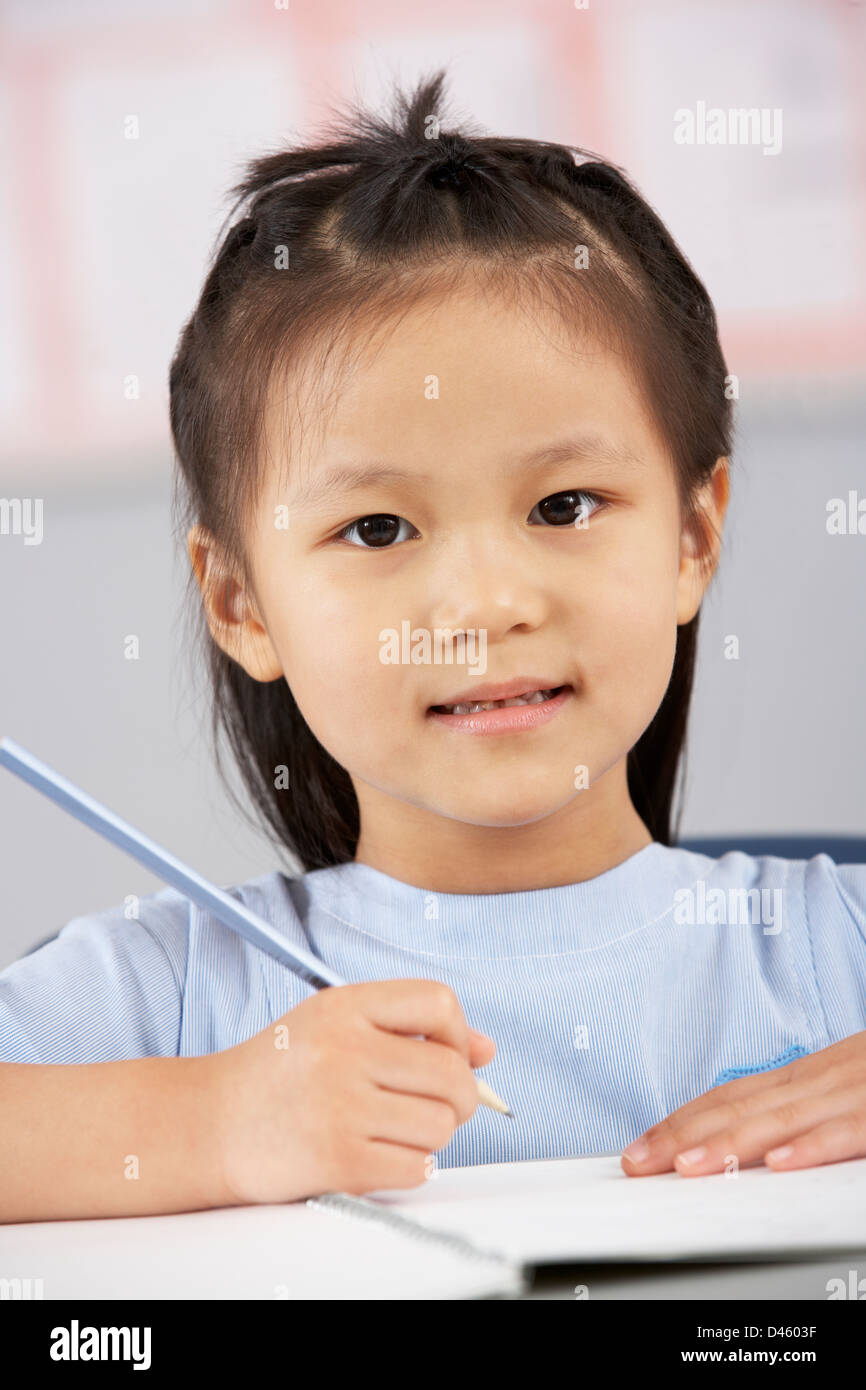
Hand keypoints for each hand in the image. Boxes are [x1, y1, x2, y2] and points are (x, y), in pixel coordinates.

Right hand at [207, 979, 495, 1205]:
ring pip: (441, 1124)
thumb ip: (410, 1030)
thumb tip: (486, 1051)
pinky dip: (410, 1166)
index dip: (458, 1034)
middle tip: (434, 1104)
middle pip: (452, 1073)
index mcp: (344, 1006)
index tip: (446, 1054)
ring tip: (395, 1129)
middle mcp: (342, 1050)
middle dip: (459, 1096)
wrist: (211, 1123)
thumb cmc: (280, 1072)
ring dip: (432, 1134)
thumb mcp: (336, 1026)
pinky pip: (417, 1167)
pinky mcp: (337, 1158)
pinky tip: (381, 1154)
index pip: (439, 1003)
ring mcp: (339, 1105)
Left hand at [620, 1032, 865, 1176]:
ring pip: (786, 1119)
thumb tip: (760, 1140)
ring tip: (686, 1164)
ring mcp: (859, 1091)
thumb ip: (805, 1108)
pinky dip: (815, 1144)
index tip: (642, 1146)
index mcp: (812, 1075)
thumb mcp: (845, 1086)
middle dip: (684, 1133)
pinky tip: (782, 1162)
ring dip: (732, 1143)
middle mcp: (826, 1078)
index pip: (734, 1096)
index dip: (684, 1119)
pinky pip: (852, 1130)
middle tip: (638, 1161)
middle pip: (743, 1106)